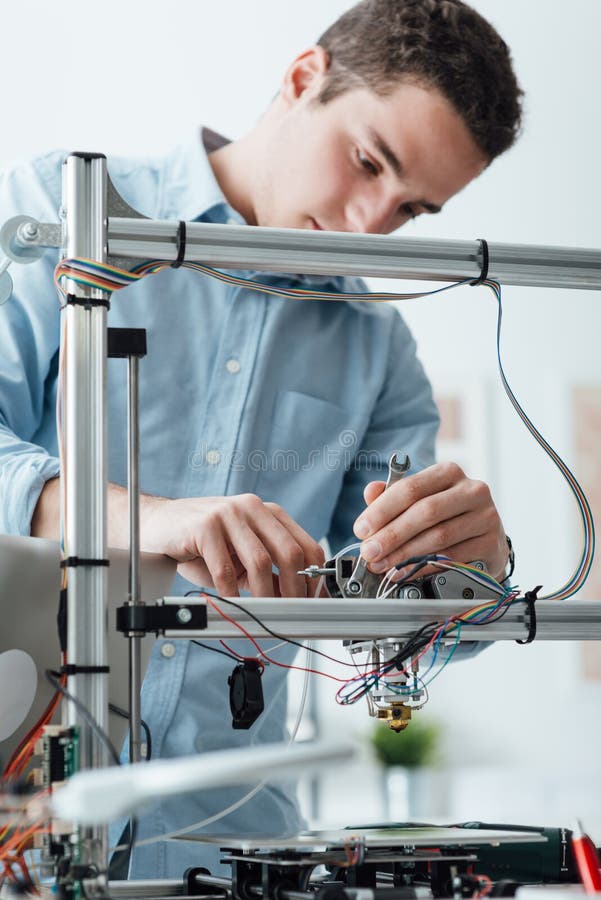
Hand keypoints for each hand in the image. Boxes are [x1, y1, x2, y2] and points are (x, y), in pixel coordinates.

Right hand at [140, 493, 323, 597]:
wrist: (160, 524)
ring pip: (259, 562)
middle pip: (289, 552)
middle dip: (293, 589)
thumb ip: (268, 571)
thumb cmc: (203, 543)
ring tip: (260, 611)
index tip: (312, 602)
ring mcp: (229, 514)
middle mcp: (253, 508)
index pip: (306, 545)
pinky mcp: (205, 526)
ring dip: (263, 595)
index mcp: (268, 513)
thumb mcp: (242, 556)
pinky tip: (229, 601)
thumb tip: (296, 598)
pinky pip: (225, 569)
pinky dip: (230, 592)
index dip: (314, 577)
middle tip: (289, 611)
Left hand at [353, 461, 507, 581]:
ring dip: (405, 554)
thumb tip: (370, 492)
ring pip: (438, 536)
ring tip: (384, 565)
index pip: (410, 488)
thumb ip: (392, 496)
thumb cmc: (447, 518)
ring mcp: (486, 516)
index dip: (382, 510)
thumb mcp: (419, 502)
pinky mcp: (492, 543)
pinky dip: (424, 567)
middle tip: (370, 552)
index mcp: (449, 473)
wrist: (484, 542)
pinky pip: (452, 558)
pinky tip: (406, 572)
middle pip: (425, 512)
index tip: (361, 529)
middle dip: (391, 535)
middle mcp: (472, 490)